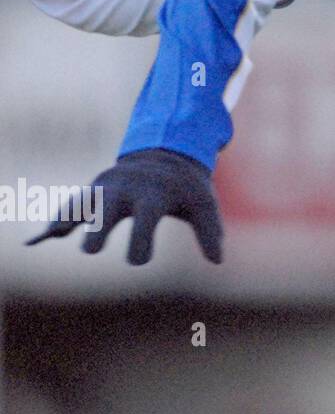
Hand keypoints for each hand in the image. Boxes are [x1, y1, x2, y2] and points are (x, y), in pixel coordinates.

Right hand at [26, 148, 222, 264]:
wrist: (166, 153)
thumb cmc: (185, 187)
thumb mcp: (203, 203)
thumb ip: (210, 231)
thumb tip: (218, 260)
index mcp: (153, 193)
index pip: (146, 218)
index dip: (140, 240)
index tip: (137, 260)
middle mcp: (125, 190)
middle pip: (107, 208)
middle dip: (98, 226)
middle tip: (91, 249)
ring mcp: (105, 189)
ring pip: (81, 203)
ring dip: (68, 219)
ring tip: (51, 235)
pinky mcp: (92, 192)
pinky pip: (69, 206)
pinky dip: (56, 220)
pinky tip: (38, 239)